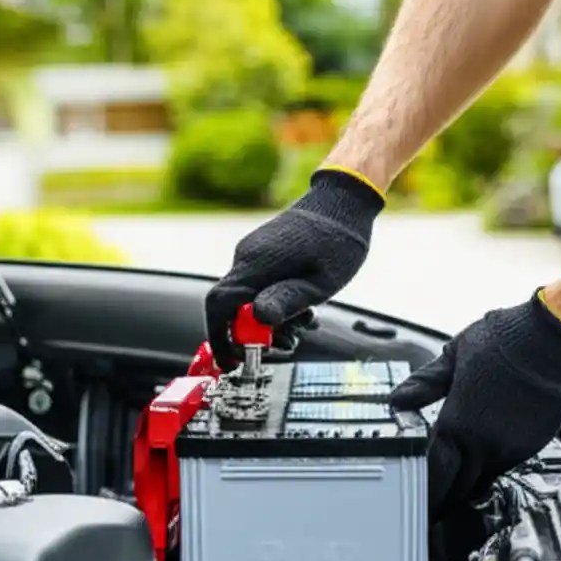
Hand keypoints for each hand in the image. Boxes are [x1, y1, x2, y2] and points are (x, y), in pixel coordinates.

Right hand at [204, 168, 384, 367]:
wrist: (342, 200)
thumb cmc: (338, 240)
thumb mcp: (321, 281)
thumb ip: (288, 300)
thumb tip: (259, 319)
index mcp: (256, 263)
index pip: (219, 305)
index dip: (221, 337)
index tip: (236, 360)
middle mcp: (246, 256)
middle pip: (230, 306)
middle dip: (252, 333)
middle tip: (286, 343)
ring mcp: (252, 253)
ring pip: (245, 298)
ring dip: (269, 319)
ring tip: (304, 322)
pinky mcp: (261, 253)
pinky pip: (256, 286)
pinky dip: (272, 303)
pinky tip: (301, 306)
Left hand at [389, 289, 560, 519]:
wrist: (556, 338)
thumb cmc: (505, 339)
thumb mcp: (453, 356)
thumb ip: (424, 384)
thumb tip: (398, 401)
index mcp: (459, 423)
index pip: (434, 473)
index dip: (422, 491)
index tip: (413, 500)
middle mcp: (486, 444)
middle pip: (458, 489)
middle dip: (442, 501)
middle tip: (428, 510)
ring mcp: (512, 448)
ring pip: (482, 482)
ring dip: (465, 487)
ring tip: (449, 491)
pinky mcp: (533, 445)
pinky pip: (504, 468)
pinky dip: (488, 470)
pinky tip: (478, 463)